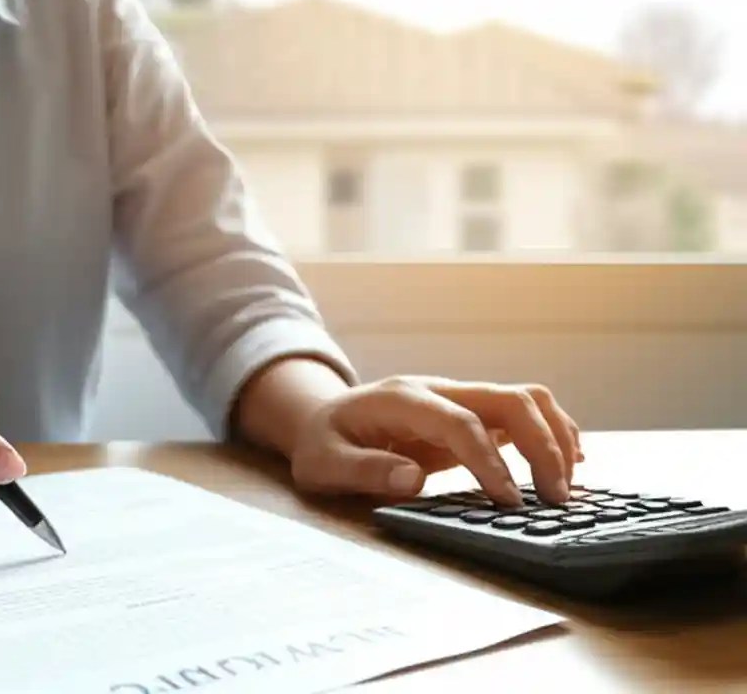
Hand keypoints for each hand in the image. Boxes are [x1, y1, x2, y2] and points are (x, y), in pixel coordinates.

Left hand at [287, 376, 580, 506]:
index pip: (459, 422)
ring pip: (523, 398)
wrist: (321, 419)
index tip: (508, 502)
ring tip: (567, 486)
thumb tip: (411, 480)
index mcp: (400, 400)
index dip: (488, 460)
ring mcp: (457, 397)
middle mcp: (436, 390)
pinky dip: (552, 433)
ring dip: (555, 436)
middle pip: (506, 399)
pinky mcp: (471, 412)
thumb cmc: (322, 444)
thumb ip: (364, 470)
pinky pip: (522, 412)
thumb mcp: (323, 464)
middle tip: (555, 500)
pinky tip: (570, 464)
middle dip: (541, 445)